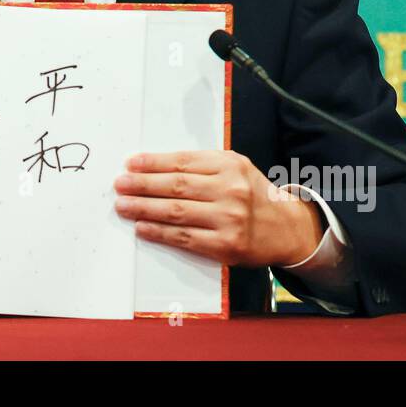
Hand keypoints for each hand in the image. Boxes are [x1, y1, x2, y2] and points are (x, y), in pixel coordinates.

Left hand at [113, 150, 324, 267]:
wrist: (286, 228)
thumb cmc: (253, 195)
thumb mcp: (235, 168)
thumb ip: (201, 165)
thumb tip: (155, 166)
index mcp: (230, 165)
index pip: (183, 162)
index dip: (153, 163)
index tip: (131, 163)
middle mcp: (230, 190)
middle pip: (176, 185)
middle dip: (142, 184)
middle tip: (120, 184)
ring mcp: (229, 219)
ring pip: (177, 212)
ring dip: (144, 208)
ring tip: (123, 205)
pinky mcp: (226, 245)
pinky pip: (185, 237)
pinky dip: (160, 232)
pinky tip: (142, 227)